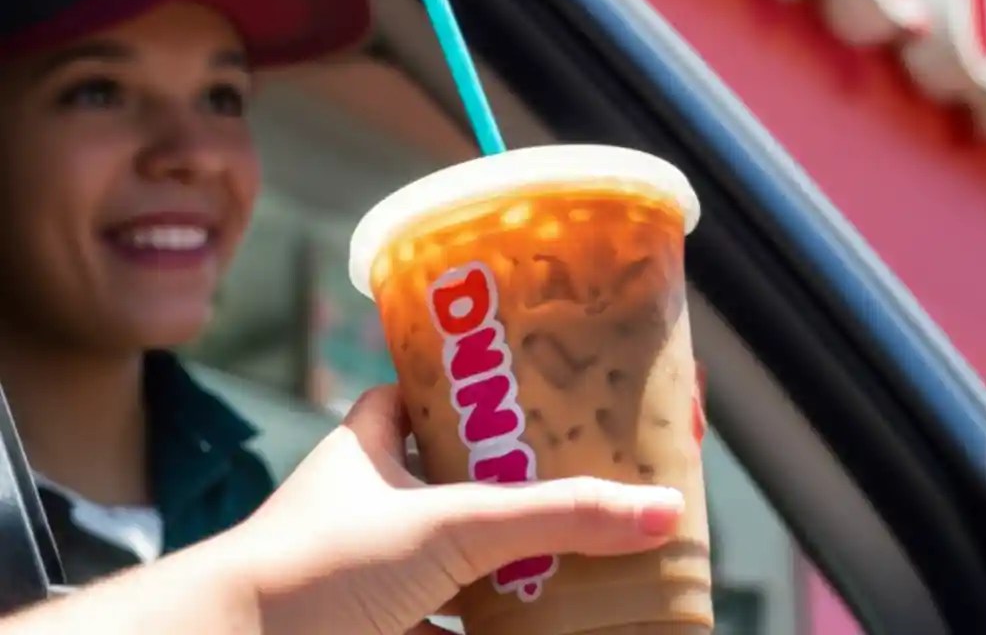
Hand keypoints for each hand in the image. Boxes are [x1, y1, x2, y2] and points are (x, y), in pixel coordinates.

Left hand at [234, 385, 684, 634]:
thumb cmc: (316, 566)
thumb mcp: (450, 525)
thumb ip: (555, 517)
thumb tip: (659, 510)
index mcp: (369, 449)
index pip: (420, 393)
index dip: (472, 386)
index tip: (535, 384)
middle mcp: (366, 505)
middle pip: (452, 481)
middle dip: (513, 486)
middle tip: (582, 475)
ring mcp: (368, 573)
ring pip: (451, 560)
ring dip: (506, 564)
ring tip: (580, 553)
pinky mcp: (376, 630)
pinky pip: (445, 623)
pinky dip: (490, 627)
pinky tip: (541, 627)